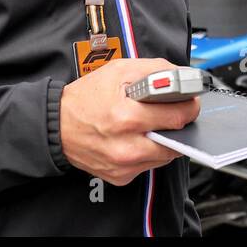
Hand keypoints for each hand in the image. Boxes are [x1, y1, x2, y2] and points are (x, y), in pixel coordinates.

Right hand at [60, 58, 199, 185]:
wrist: (56, 126)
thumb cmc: (86, 98)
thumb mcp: (118, 70)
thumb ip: (154, 70)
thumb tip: (182, 75)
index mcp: (126, 117)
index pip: (177, 116)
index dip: (188, 106)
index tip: (189, 101)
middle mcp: (126, 146)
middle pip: (176, 139)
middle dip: (177, 124)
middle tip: (171, 111)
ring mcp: (124, 165)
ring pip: (166, 155)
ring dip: (165, 139)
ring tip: (150, 124)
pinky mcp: (121, 176)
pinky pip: (150, 165)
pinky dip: (150, 152)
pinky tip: (137, 138)